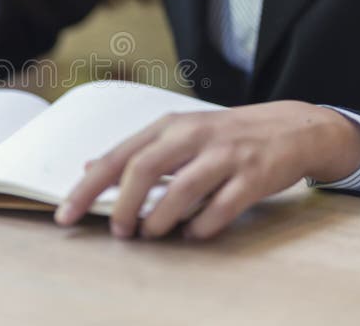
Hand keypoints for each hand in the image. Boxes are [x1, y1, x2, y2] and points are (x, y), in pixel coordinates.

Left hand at [54, 101, 359, 238]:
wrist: (294, 127)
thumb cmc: (227, 135)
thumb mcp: (179, 132)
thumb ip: (137, 151)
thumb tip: (90, 167)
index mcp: (169, 125)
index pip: (118, 156)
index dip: (87, 188)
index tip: (66, 214)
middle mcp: (193, 135)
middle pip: (143, 169)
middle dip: (122, 206)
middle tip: (118, 231)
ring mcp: (226, 154)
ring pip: (181, 188)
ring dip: (160, 219)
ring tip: (151, 234)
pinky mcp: (254, 175)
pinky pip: (223, 206)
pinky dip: (203, 225)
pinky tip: (193, 234)